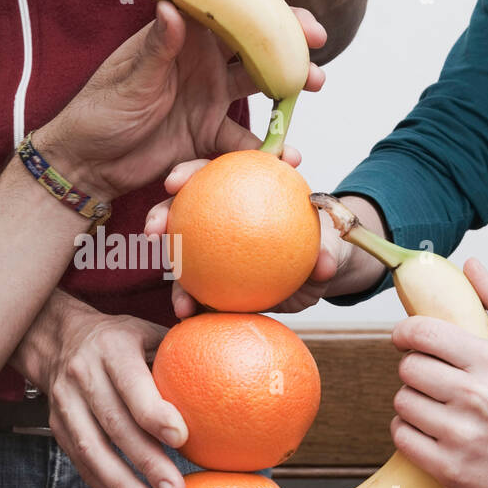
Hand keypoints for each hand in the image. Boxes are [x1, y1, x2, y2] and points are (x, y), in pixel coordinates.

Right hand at [16, 291, 189, 487]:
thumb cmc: (120, 340)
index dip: (154, 412)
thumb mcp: (148, 332)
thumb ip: (181, 352)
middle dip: (145, 462)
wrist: (59, 339)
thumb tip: (233, 374)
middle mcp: (83, 373)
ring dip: (121, 486)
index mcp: (112, 347)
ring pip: (91, 450)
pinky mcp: (57, 426)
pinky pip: (81, 463)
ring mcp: (65, 402)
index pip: (132, 383)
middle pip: (115, 423)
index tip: (182, 439)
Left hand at [35, 0, 324, 199]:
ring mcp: (210, 96)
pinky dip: (267, 146)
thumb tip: (171, 6)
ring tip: (315, 83)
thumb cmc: (99, 113)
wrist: (86, 165)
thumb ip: (157, 48)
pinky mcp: (211, 134)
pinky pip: (246, 139)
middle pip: (255, 38)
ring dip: (290, 82)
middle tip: (316, 38)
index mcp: (180, 35)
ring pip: (262, 82)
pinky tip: (287, 154)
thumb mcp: (128, 81)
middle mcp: (202, 60)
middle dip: (289, 34)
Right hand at [145, 162, 381, 316]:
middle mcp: (219, 217)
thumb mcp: (332, 244)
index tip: (174, 181)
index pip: (210, 172)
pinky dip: (192, 302)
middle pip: (181, 209)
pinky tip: (188, 315)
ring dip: (172, 273)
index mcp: (241, 190)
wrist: (318, 272)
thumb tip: (325, 263)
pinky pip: (199, 291)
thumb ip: (328, 251)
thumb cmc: (324, 244)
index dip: (189, 172)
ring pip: (182, 255)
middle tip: (155, 228)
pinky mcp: (214, 281)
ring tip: (175, 292)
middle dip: (160, 215)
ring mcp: (212, 250)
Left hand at [390, 259, 487, 487]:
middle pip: (408, 368)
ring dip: (413, 403)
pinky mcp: (448, 467)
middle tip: (434, 380)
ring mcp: (462, 434)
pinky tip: (433, 433)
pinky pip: (401, 435)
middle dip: (416, 371)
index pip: (423, 333)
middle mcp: (477, 397)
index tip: (408, 339)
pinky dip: (410, 433)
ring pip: (402, 401)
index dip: (406, 333)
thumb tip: (471, 265)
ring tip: (438, 408)